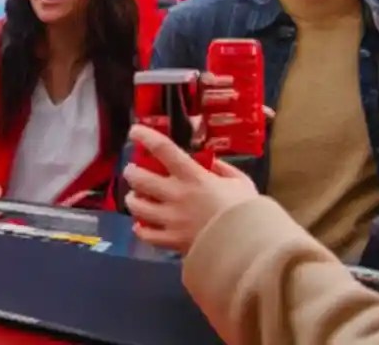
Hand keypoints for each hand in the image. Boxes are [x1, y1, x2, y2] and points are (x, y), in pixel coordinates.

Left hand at [122, 125, 258, 254]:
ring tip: (134, 197)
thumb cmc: (246, 210)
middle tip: (132, 170)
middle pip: (140, 178)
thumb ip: (224, 169)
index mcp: (193, 176)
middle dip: (132, 171)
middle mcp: (176, 195)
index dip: (146, 137)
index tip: (135, 131)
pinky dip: (140, 229)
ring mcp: (171, 219)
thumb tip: (211, 162)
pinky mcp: (171, 241)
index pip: (164, 149)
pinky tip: (141, 226)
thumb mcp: (241, 182)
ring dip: (132, 199)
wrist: (247, 246)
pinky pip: (146, 234)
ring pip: (137, 206)